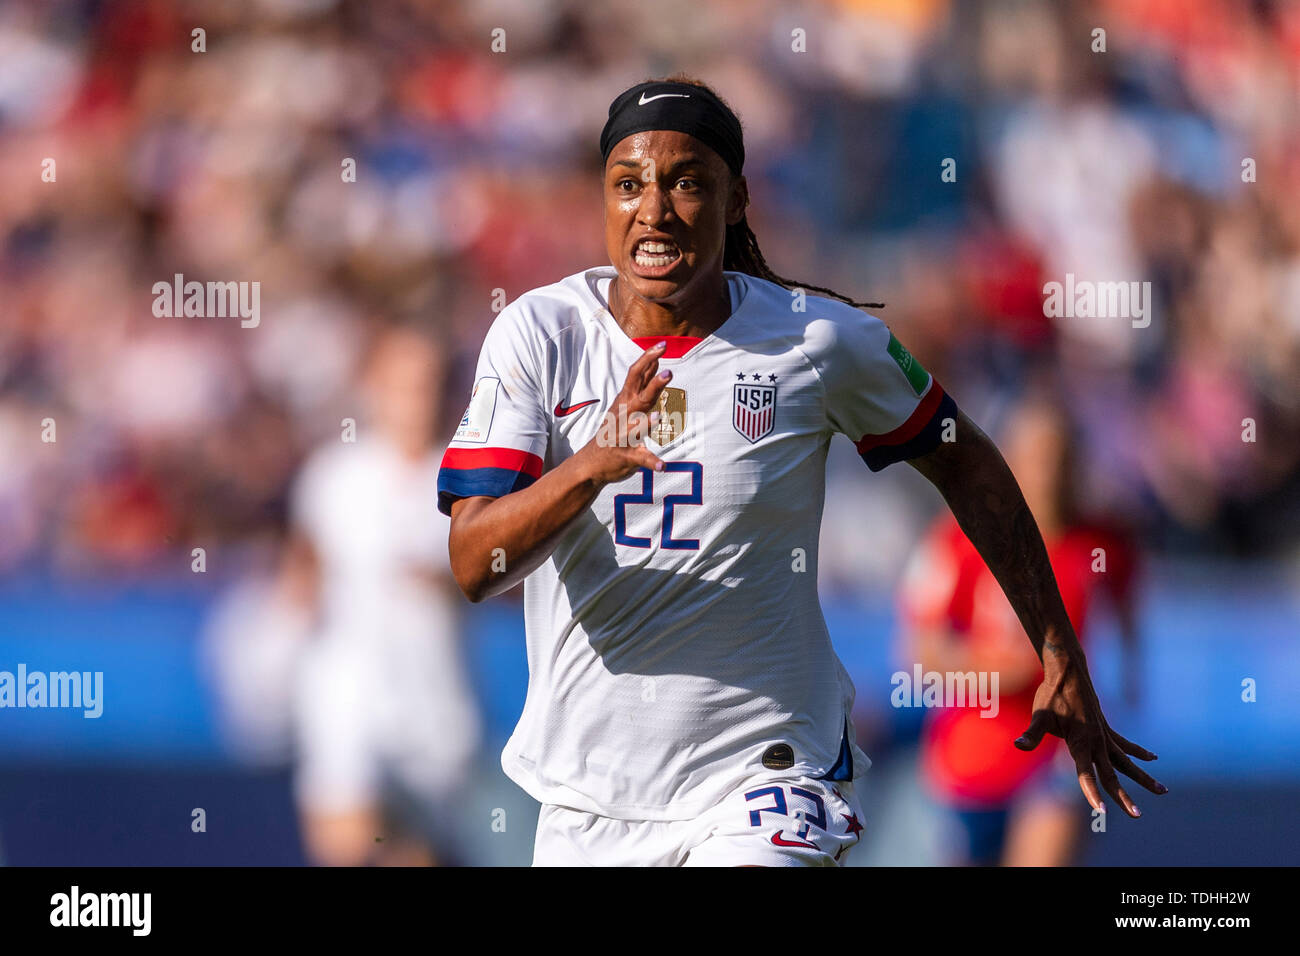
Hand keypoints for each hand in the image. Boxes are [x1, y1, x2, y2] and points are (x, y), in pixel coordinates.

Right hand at [575, 341, 670, 484]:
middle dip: (653, 385)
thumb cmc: (614, 430)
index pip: (636, 375)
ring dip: (647, 423)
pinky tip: (663, 466)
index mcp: (625, 401)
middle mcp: (624, 416)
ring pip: (636, 428)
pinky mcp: (626, 456)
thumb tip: (655, 362)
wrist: (591, 463)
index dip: (648, 359)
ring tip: (659, 417)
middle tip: (669, 373)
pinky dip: (651, 462)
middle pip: (639, 397)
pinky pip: (639, 459)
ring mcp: (623, 436)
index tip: (662, 345)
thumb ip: (642, 384)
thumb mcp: (626, 404)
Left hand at [1014, 644, 1167, 817]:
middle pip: (1112, 774)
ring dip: (1143, 777)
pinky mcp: (1106, 727)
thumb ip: (1031, 734)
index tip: (1102, 811)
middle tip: (1137, 815)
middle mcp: (1096, 741)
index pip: (1086, 773)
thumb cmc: (1050, 695)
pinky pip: (1125, 744)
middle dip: (1124, 796)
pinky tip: (1152, 759)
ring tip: (1163, 791)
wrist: (1068, 671)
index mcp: (1080, 741)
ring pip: (1126, 761)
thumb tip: (1018, 746)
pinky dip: (1138, 752)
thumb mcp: (1039, 716)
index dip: (1092, 792)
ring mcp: (1104, 735)